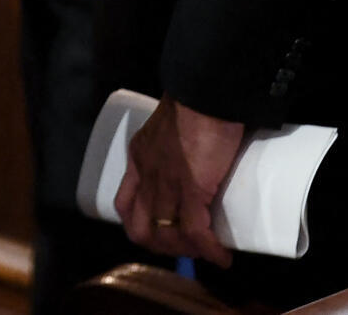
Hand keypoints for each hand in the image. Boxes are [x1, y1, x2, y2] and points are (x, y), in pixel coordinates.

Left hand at [115, 97, 244, 266]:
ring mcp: (165, 185)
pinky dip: (209, 250)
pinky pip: (196, 232)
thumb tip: (200, 150)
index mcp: (139, 156)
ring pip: (165, 236)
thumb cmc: (196, 99)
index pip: (125, 203)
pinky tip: (222, 256)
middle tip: (187, 247)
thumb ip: (177, 139)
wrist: (206, 91)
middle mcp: (146, 175)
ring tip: (206, 252)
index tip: (163, 230)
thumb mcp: (171, 122)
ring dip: (186, 251)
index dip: (141, 224)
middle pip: (141, 229)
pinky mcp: (191, 190)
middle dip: (162, 246)